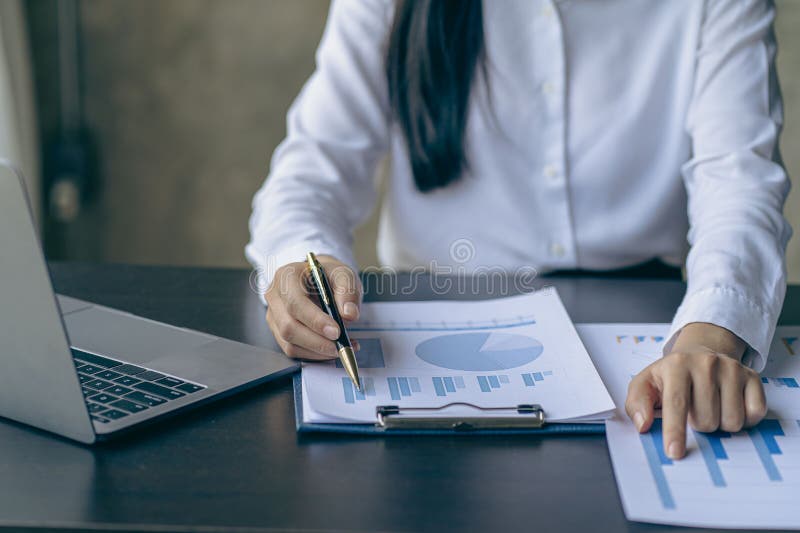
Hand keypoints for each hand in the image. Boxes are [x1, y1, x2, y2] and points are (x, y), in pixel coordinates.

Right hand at [265, 255, 361, 359]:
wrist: (318, 279)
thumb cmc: (329, 275)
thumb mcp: (344, 275)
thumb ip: (348, 292)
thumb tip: (350, 315)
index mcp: (287, 276)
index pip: (295, 303)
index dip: (315, 320)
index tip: (336, 332)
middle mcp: (274, 296)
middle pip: (289, 327)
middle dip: (317, 342)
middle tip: (341, 346)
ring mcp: (273, 315)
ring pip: (289, 343)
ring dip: (318, 351)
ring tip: (342, 347)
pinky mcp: (278, 331)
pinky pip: (293, 349)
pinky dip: (314, 354)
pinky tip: (332, 349)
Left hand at [625, 322, 766, 459]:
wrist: (700, 353)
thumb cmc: (670, 376)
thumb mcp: (645, 384)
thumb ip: (637, 404)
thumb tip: (643, 425)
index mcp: (676, 365)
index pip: (676, 403)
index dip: (675, 430)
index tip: (674, 453)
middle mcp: (706, 364)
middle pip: (707, 420)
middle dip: (698, 425)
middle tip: (693, 410)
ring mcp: (732, 369)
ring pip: (732, 421)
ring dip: (720, 423)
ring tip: (710, 407)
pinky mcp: (753, 377)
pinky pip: (754, 414)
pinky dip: (743, 418)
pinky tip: (729, 405)